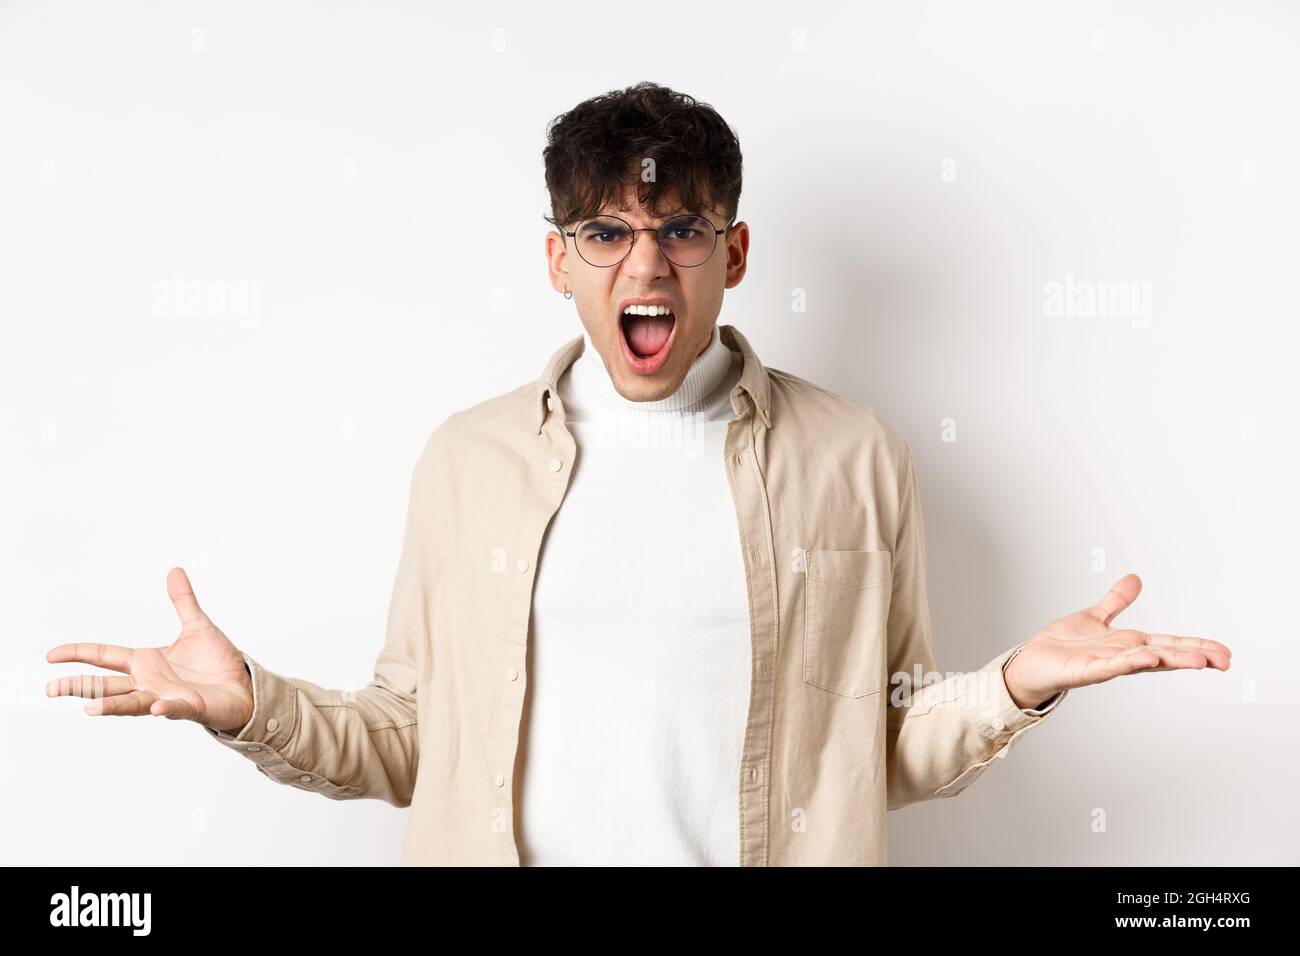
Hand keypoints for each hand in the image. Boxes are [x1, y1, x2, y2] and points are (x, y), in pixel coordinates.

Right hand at [45, 567, 254, 732]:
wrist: (244, 688)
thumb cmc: (218, 664)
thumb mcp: (198, 626)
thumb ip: (183, 601)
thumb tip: (175, 570)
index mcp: (146, 662)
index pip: (104, 656)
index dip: (78, 653)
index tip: (51, 655)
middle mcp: (149, 682)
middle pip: (106, 685)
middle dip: (79, 686)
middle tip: (50, 689)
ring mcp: (166, 697)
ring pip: (132, 703)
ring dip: (112, 706)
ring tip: (90, 709)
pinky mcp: (190, 708)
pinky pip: (175, 709)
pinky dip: (165, 709)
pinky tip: (157, 707)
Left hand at [1004, 573, 1231, 708]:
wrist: (1031, 663)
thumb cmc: (1063, 646)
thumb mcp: (1095, 617)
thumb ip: (1116, 601)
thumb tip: (1136, 579)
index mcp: (1128, 643)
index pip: (1169, 643)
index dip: (1196, 646)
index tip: (1224, 652)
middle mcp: (1122, 656)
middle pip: (1165, 655)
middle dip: (1194, 657)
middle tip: (1225, 661)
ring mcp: (1105, 665)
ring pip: (1144, 661)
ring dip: (1171, 660)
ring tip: (1198, 661)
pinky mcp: (1085, 671)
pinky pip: (1110, 666)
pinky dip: (1129, 662)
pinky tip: (1147, 657)